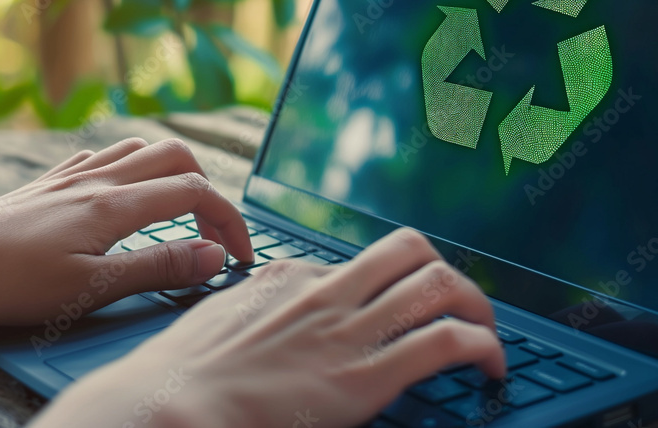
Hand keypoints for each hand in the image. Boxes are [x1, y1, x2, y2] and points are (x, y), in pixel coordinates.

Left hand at [0, 138, 252, 326]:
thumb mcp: (91, 288)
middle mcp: (100, 179)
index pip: (197, 193)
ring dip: (172, 171)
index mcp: (116, 204)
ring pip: (141, 147)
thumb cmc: (11, 281)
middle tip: (212, 231)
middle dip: (209, 187)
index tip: (240, 257)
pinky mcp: (49, 181)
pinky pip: (103, 154)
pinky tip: (120, 192)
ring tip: (177, 209)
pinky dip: (130, 166)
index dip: (230, 221)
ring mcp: (73, 175)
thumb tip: (215, 255)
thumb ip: (158, 267)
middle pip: (177, 156)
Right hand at [32, 228, 504, 427]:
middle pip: (410, 251)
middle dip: (447, 274)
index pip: (361, 264)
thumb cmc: (182, 375)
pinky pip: (443, 342)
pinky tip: (489, 365)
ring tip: (486, 333)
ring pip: (437, 285)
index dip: (392, 286)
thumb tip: (279, 307)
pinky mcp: (364, 378)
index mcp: (290, 280)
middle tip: (460, 305)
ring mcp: (348, 332)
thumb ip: (259, 308)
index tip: (402, 308)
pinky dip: (482, 346)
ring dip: (477, 306)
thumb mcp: (220, 321)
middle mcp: (327, 295)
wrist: (168, 406)